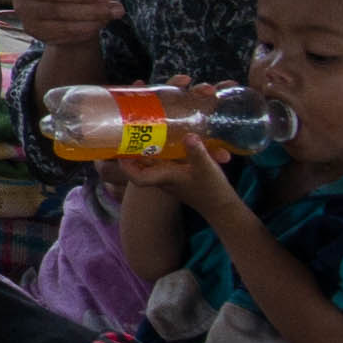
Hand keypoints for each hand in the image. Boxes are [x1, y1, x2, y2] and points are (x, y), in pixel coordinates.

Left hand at [127, 140, 241, 214]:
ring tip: (141, 135)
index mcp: (165, 178)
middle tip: (128, 136)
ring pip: (150, 166)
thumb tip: (188, 136)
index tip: (120, 153)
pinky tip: (164, 143)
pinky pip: (162, 166)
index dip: (126, 167)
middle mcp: (163, 180)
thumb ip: (196, 152)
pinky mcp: (178, 178)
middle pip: (140, 169)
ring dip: (144, 153)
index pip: (138, 178)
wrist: (222, 207)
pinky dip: (159, 155)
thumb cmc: (212, 190)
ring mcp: (170, 180)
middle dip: (131, 154)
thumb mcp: (206, 168)